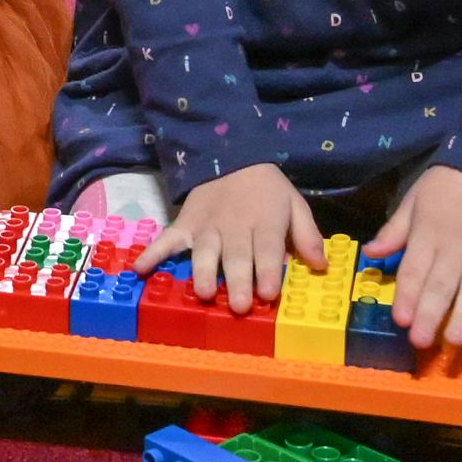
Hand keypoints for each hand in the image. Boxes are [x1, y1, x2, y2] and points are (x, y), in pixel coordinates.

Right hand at [131, 164, 323, 313]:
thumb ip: (307, 235)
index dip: (268, 270)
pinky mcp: (184, 224)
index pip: (268, 248)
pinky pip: (166, 240)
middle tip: (238, 305)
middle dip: (237, 279)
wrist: (230, 155)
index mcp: (265, 221)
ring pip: (204, 251)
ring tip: (203, 293)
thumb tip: (321, 266)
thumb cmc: (266, 190)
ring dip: (203, 271)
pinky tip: (140, 270)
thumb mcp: (294, 204)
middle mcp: (234, 226)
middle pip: (236, 255)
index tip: (268, 293)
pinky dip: (152, 254)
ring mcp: (206, 226)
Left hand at [366, 166, 461, 350]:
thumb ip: (395, 230)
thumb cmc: (450, 182)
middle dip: (429, 315)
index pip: (413, 271)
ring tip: (455, 340)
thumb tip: (370, 254)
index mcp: (428, 235)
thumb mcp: (415, 199)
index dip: (406, 297)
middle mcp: (456, 249)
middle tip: (420, 341)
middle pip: (440, 286)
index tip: (400, 320)